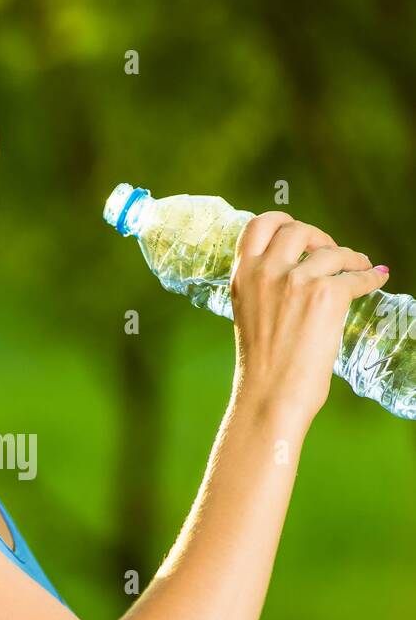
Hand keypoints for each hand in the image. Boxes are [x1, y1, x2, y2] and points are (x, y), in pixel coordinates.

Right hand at [228, 211, 387, 428]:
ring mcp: (296, 281)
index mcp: (243, 277)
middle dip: (319, 238)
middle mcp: (266, 272)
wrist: (270, 397)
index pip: (259, 226)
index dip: (282, 222)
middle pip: (298, 229)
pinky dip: (370, 278)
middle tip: (331, 253)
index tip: (298, 232)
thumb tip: (297, 275)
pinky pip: (356, 276)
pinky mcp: (325, 295)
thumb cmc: (261, 370)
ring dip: (350, 258)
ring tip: (359, 267)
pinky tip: (376, 280)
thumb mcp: (249, 317)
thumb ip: (264, 290)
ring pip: (333, 252)